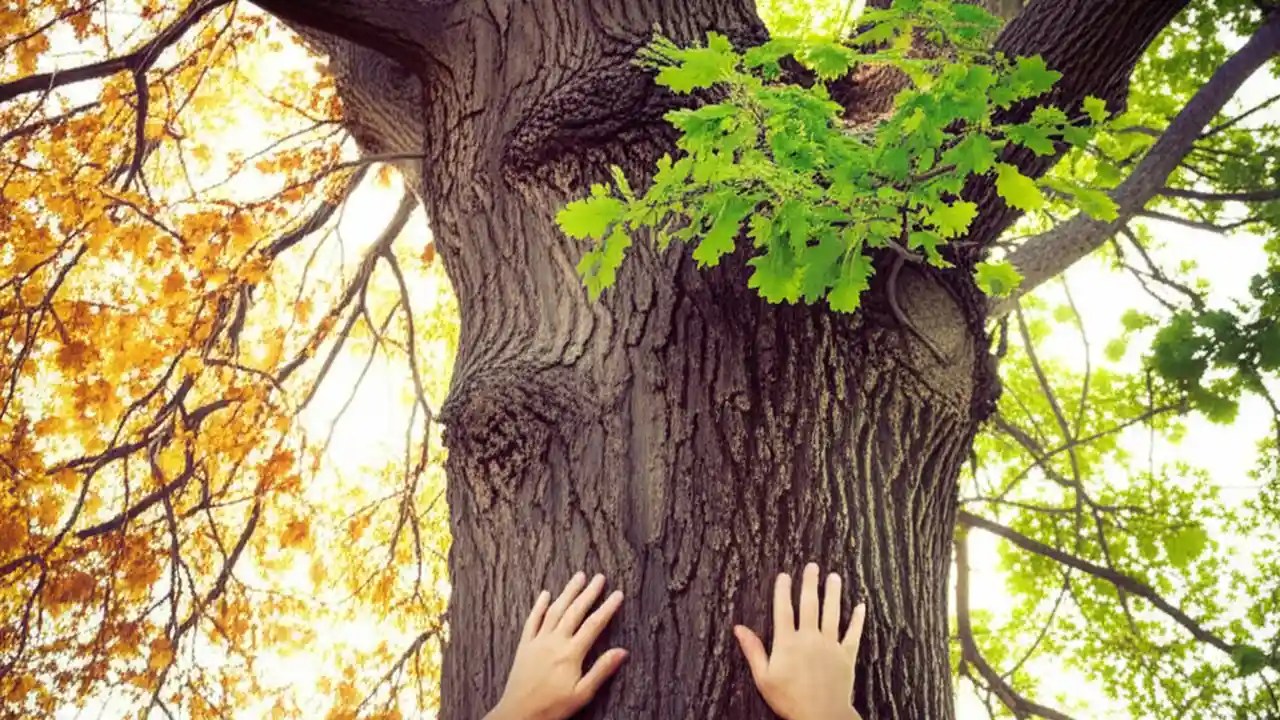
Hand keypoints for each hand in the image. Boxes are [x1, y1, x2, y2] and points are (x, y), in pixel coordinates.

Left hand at [484, 572, 627, 719]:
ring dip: (567, 592)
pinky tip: (545, 594)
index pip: (594, 625)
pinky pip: (532, 620)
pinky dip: (539, 606)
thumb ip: (601, 670)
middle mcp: (555, 642)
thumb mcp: (582, 694)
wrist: (519, 714)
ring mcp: (538, 641)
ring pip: (555, 610)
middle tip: (600, 577)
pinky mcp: (524, 645)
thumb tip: (622, 651)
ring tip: (578, 576)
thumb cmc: (553, 707)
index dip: (607, 608)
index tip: (618, 594)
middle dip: (589, 593)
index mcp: (571, 653)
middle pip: (575, 611)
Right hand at [734, 563, 866, 719]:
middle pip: (809, 605)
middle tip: (812, 566)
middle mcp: (809, 638)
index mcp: (787, 643)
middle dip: (810, 584)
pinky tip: (860, 606)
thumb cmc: (789, 699)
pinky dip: (857, 619)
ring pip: (832, 613)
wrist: (821, 716)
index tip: (784, 575)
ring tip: (834, 577)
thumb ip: (753, 650)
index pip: (784, 610)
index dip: (783, 591)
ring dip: (833, 594)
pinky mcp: (846, 656)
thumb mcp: (763, 677)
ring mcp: (830, 646)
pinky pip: (853, 633)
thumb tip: (738, 628)